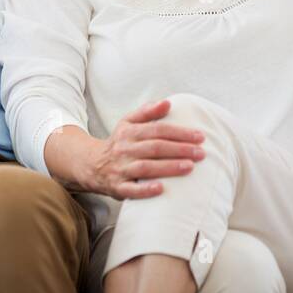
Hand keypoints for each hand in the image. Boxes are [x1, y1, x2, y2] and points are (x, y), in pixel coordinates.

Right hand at [84, 99, 205, 199]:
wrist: (91, 165)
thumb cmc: (118, 143)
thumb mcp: (127, 123)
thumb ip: (147, 112)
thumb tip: (167, 103)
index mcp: (129, 132)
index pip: (157, 130)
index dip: (179, 132)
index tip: (200, 136)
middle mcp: (124, 150)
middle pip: (155, 147)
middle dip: (179, 149)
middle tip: (201, 153)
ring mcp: (121, 169)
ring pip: (146, 167)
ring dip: (168, 167)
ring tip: (189, 167)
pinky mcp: (118, 187)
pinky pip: (131, 190)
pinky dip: (145, 190)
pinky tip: (161, 189)